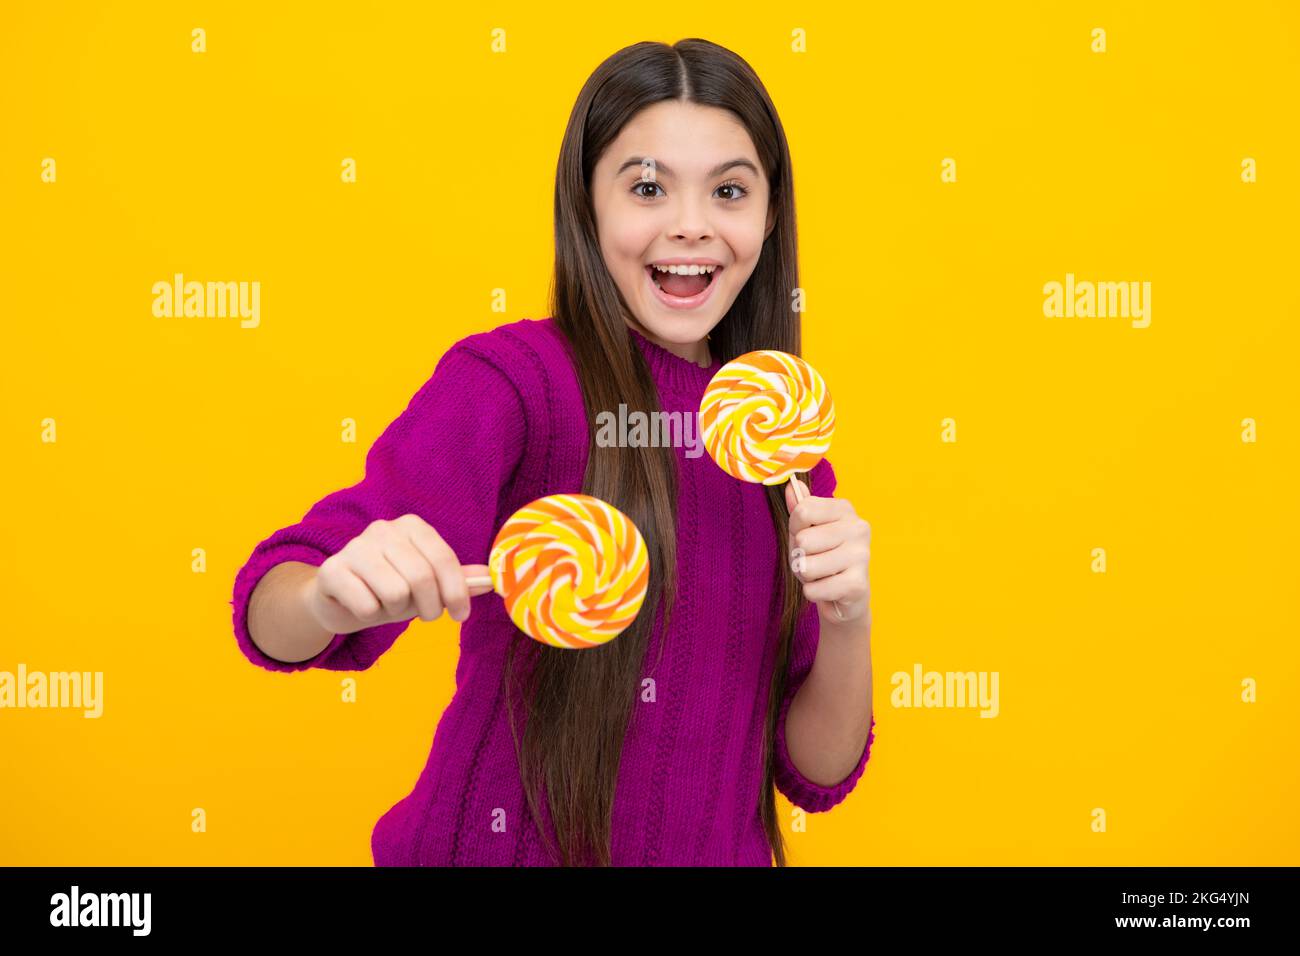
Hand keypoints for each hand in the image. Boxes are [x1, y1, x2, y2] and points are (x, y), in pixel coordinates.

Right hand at [302, 514, 493, 634]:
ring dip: (397, 611)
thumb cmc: (390, 588)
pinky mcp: (332, 570)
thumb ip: (458, 580)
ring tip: (389, 605)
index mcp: (411, 527)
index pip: (443, 559)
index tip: (461, 616)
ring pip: (395, 592)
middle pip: (421, 577)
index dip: (457, 592)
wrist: (339, 597)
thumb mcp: (428, 584)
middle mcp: (382, 529)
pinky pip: (366, 605)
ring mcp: (354, 547)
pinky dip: (370, 615)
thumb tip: (491, 581)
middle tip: (425, 615)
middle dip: (429, 607)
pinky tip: (363, 605)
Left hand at [784, 476, 871, 625]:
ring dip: (806, 576)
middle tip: (816, 560)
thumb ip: (800, 508)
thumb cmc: (823, 557)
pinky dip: (813, 593)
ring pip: (806, 566)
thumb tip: (791, 485)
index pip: (803, 511)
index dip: (795, 528)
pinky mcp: (857, 584)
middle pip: (803, 540)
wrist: (846, 596)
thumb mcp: (807, 530)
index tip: (808, 536)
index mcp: (845, 509)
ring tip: (822, 574)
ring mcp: (861, 555)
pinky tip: (828, 589)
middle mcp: (858, 528)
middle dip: (800, 556)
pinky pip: (813, 589)